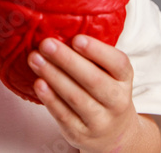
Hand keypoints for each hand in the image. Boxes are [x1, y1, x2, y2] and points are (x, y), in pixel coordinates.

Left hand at [27, 34, 155, 152]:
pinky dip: (50, 99)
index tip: (77, 38)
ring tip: (35, 59)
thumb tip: (59, 27)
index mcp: (124, 78)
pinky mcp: (81, 134)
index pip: (117, 63)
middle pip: (93, 80)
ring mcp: (100, 120)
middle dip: (67, 61)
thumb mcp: (109, 73)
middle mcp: (117, 101)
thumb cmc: (105, 91)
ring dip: (54, 76)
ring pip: (77, 98)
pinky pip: (64, 116)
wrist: (114, 133)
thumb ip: (92, 55)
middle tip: (46, 44)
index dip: (98, 51)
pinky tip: (39, 83)